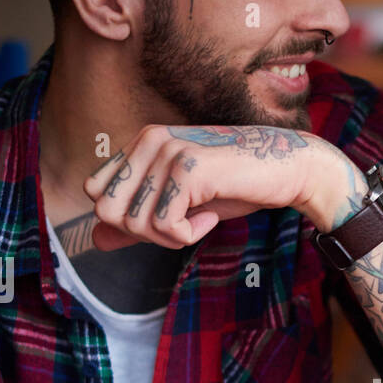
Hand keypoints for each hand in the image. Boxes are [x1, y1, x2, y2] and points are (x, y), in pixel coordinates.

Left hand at [82, 125, 334, 250]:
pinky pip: (167, 226)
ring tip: (202, 218)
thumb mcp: (181, 206)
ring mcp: (167, 152)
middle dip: (142, 233)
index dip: (126, 219)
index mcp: (141, 143)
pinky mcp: (188, 169)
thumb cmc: (237, 186)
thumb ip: (138, 221)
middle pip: (107, 211)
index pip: (96, 192)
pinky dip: (190, 235)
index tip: (166, 215)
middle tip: (180, 225)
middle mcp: (149, 141)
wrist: (287, 170)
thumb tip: (96, 241)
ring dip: (171, 237)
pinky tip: (212, 217)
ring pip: (135, 223)